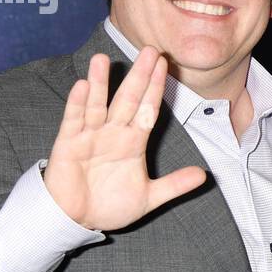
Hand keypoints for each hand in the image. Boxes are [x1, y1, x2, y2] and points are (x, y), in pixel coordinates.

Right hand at [43, 47, 206, 231]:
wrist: (77, 221)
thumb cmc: (110, 205)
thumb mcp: (149, 197)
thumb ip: (175, 185)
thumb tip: (204, 176)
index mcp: (133, 142)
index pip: (147, 109)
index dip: (156, 88)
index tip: (165, 64)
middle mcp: (113, 133)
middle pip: (127, 99)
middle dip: (139, 77)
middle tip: (149, 51)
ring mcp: (90, 136)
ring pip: (97, 104)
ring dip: (100, 82)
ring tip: (103, 58)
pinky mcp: (68, 144)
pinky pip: (74, 121)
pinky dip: (77, 104)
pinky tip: (82, 85)